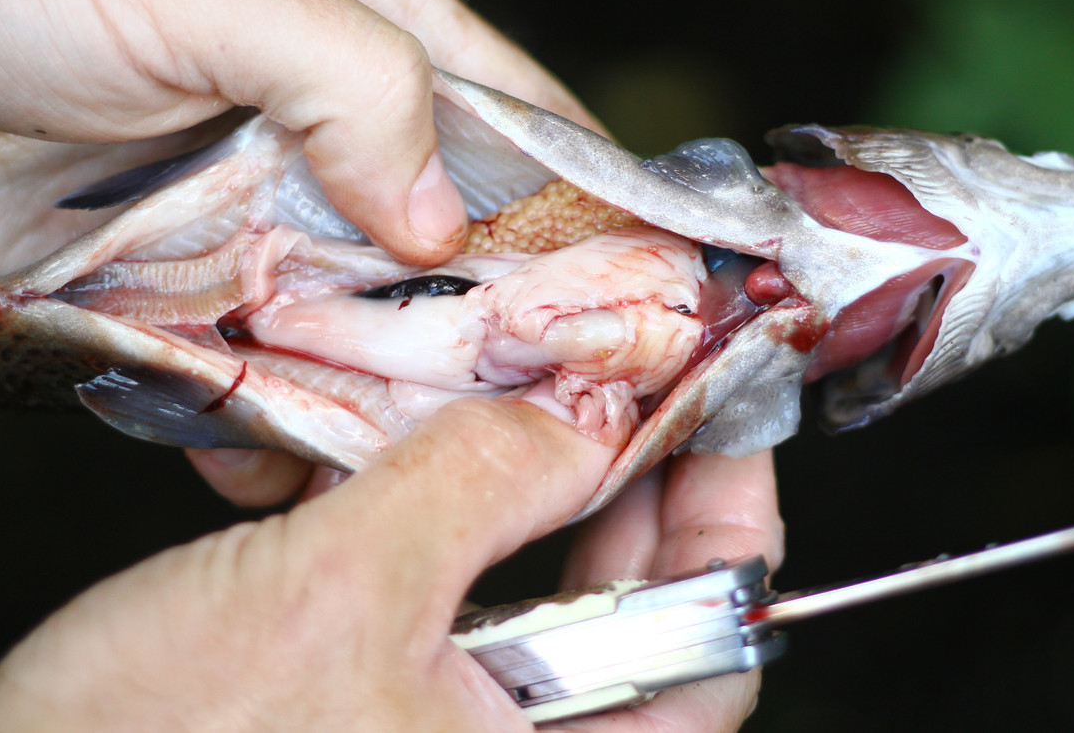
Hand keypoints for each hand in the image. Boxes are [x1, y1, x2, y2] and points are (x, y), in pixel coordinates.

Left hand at [0, 0, 601, 503]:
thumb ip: (347, 78)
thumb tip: (441, 215)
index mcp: (343, 7)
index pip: (503, 101)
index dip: (580, 187)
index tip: (642, 279)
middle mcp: (303, 116)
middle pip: (438, 232)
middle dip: (490, 314)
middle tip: (545, 402)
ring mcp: (233, 208)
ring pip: (350, 313)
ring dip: (385, 385)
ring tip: (426, 457)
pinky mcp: (154, 286)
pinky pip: (243, 364)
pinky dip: (270, 416)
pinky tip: (286, 461)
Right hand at [0, 400, 780, 732]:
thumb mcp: (340, 594)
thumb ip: (479, 486)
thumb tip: (585, 411)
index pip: (716, 646)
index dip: (734, 517)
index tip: (729, 412)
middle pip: (633, 617)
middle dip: (635, 483)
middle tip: (635, 373)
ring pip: (537, 604)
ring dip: (540, 491)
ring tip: (542, 389)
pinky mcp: (368, 709)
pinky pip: (449, 605)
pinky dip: (454, 519)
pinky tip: (433, 446)